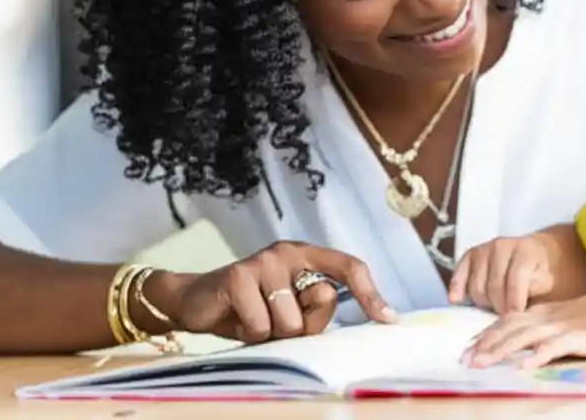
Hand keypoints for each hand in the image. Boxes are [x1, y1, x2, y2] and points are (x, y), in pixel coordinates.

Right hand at [151, 241, 395, 343]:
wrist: (196, 302)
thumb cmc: (252, 308)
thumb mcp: (289, 311)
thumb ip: (315, 310)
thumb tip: (333, 302)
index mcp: (307, 256)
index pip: (350, 267)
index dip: (371, 293)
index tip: (389, 319)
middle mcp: (288, 252)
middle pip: (321, 303)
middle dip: (302, 325)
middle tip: (276, 320)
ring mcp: (263, 261)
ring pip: (289, 321)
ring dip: (272, 332)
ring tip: (255, 319)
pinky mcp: (238, 276)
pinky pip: (260, 325)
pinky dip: (250, 333)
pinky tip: (237, 319)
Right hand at [448, 235, 552, 313]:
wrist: (538, 256)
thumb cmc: (543, 275)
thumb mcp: (547, 284)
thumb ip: (534, 295)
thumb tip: (516, 315)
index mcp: (525, 251)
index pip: (514, 279)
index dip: (514, 302)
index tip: (515, 319)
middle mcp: (502, 246)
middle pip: (492, 287)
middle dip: (499, 307)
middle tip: (507, 317)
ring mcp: (484, 249)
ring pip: (475, 287)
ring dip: (484, 302)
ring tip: (495, 307)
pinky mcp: (470, 256)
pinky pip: (459, 275)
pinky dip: (457, 288)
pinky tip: (458, 301)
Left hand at [463, 285, 585, 368]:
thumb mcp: (566, 321)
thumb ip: (545, 331)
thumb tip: (524, 348)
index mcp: (542, 313)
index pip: (506, 322)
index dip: (486, 335)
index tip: (467, 349)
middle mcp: (546, 318)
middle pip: (509, 330)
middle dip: (485, 345)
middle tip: (465, 360)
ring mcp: (562, 327)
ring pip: (524, 338)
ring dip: (501, 350)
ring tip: (482, 362)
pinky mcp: (580, 338)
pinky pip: (555, 347)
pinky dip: (538, 356)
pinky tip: (525, 365)